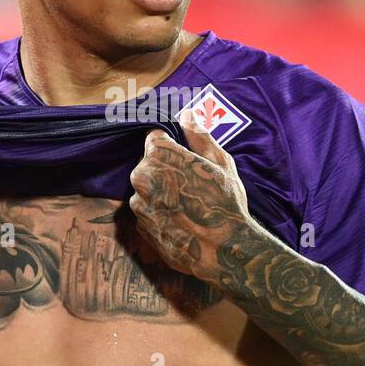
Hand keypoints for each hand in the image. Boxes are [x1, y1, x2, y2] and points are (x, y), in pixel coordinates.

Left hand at [128, 109, 252, 282]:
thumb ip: (199, 136)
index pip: (155, 138)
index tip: (186, 156)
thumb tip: (187, 114)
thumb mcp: (220, 162)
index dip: (172, 146)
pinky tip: (181, 220)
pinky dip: (160, 213)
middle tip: (192, 183)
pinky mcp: (140, 227)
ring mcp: (139, 204)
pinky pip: (148, 211)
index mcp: (159, 155)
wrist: (223, 251)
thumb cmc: (225, 203)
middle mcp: (142, 177)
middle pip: (148, 164)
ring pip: (147, 189)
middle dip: (166, 170)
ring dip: (162, 193)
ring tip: (189, 205)